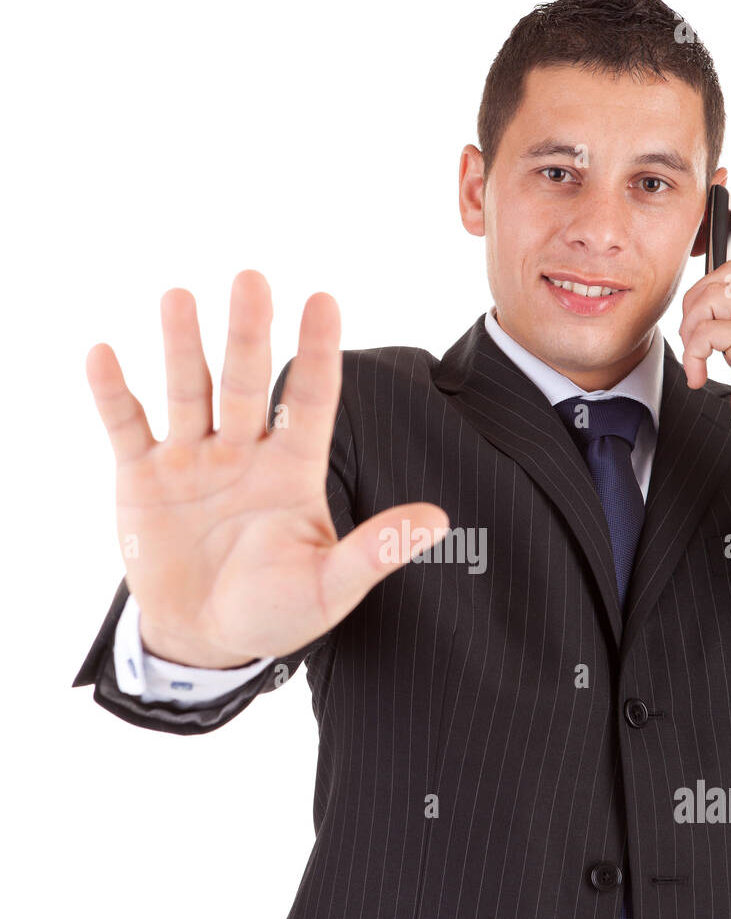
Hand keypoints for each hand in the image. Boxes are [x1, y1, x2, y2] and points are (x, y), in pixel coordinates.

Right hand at [85, 272, 449, 666]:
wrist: (205, 640)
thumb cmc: (276, 612)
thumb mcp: (330, 587)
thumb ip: (376, 552)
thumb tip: (440, 520)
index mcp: (293, 468)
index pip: (313, 399)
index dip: (319, 351)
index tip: (324, 299)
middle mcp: (244, 451)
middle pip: (246, 382)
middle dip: (248, 334)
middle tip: (251, 279)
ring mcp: (191, 459)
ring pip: (188, 390)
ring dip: (181, 346)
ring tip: (178, 296)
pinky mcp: (142, 477)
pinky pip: (127, 426)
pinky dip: (113, 393)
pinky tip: (102, 354)